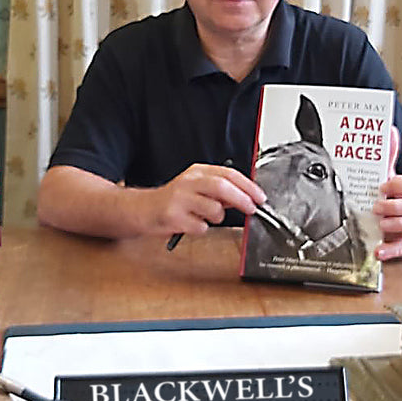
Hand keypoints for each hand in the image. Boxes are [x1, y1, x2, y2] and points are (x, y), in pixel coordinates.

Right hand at [141, 164, 264, 239]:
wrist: (141, 209)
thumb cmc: (172, 200)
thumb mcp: (196, 187)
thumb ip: (219, 190)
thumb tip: (245, 196)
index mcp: (197, 172)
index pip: (228, 173)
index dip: (248, 185)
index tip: (260, 197)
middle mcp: (188, 182)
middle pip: (222, 187)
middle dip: (242, 199)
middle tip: (252, 209)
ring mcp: (180, 199)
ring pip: (214, 209)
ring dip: (218, 217)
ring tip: (207, 217)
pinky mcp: (173, 217)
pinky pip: (200, 226)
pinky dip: (202, 228)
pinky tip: (191, 224)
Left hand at [372, 127, 401, 259]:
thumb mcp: (398, 175)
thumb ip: (391, 155)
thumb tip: (389, 131)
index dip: (400, 185)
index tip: (385, 185)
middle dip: (395, 206)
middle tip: (379, 206)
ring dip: (395, 225)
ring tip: (381, 223)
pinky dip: (391, 251)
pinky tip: (379, 251)